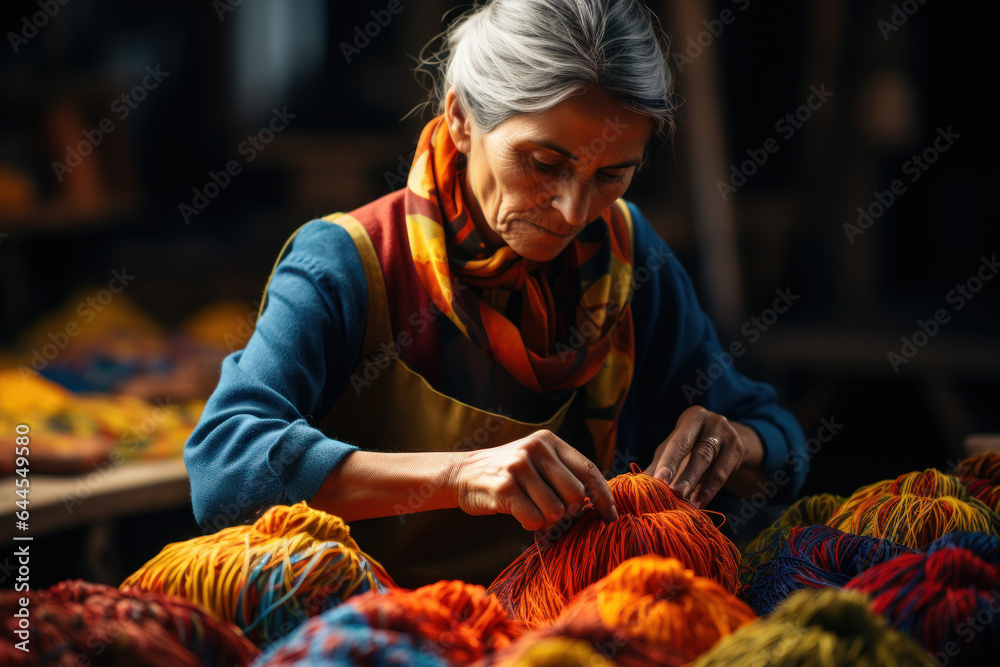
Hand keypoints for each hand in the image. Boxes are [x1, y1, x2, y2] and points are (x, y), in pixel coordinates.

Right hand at [446, 429, 618, 530]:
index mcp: (548, 441)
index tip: (611, 517)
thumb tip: (600, 501)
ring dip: (547, 520)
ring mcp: (519, 467)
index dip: (603, 496)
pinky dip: (530, 525)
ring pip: (556, 511)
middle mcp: (535, 449)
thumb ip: (564, 473)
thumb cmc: (508, 474)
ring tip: (531, 510)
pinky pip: (534, 520)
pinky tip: (518, 514)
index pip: (588, 469)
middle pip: (575, 494)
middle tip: (552, 512)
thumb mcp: (536, 461)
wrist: (461, 474)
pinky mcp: (504, 488)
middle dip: (568, 511)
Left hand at [644, 406, 753, 508]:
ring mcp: (729, 437)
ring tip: (688, 504)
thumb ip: (658, 463)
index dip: (669, 462)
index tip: (658, 481)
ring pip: (714, 466)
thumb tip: (636, 485)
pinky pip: (724, 474)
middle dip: (687, 476)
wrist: (724, 436)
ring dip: (699, 487)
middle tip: (675, 494)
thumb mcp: (674, 446)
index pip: (679, 442)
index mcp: (692, 418)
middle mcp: (713, 423)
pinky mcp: (738, 451)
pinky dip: (710, 490)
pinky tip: (699, 502)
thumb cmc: (690, 441)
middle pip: (700, 454)